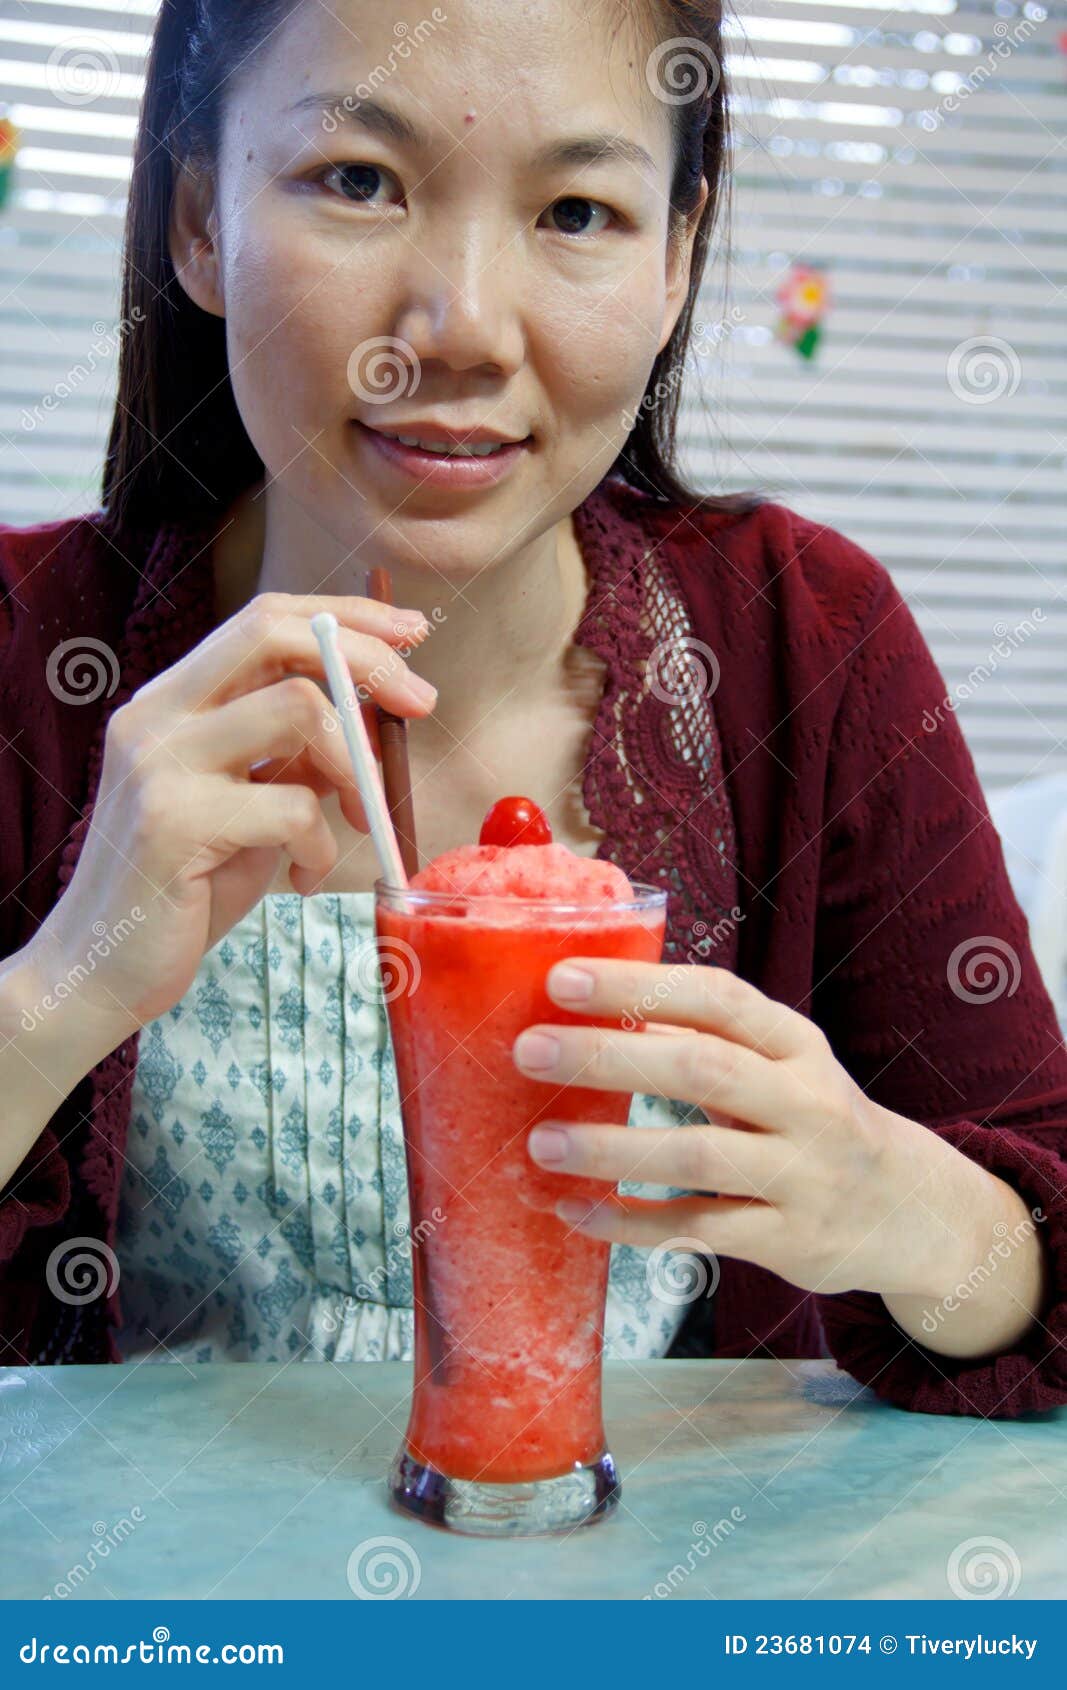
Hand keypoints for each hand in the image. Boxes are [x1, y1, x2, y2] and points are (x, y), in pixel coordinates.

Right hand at [34, 590, 435, 1037]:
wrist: (102, 969)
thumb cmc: (184, 889)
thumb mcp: (246, 806)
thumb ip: (290, 757)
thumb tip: (369, 716)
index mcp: (170, 701)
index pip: (264, 618)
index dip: (346, 616)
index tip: (410, 633)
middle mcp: (155, 716)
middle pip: (277, 636)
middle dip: (368, 662)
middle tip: (422, 704)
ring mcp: (159, 765)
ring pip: (299, 711)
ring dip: (356, 768)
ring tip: (360, 822)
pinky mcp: (173, 824)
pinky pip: (294, 808)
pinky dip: (323, 846)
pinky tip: (304, 880)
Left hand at [512, 958, 985, 1301]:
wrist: (916, 1210)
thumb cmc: (818, 1120)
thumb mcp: (782, 1065)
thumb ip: (704, 1037)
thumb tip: (604, 1004)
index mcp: (796, 1044)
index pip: (718, 999)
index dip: (641, 984)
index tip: (564, 978)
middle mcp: (806, 1102)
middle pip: (702, 1068)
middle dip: (611, 1056)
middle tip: (531, 1050)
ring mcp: (802, 1174)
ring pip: (697, 1156)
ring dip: (612, 1149)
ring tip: (541, 1143)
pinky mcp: (790, 1239)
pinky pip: (698, 1231)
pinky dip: (631, 1224)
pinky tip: (575, 1212)